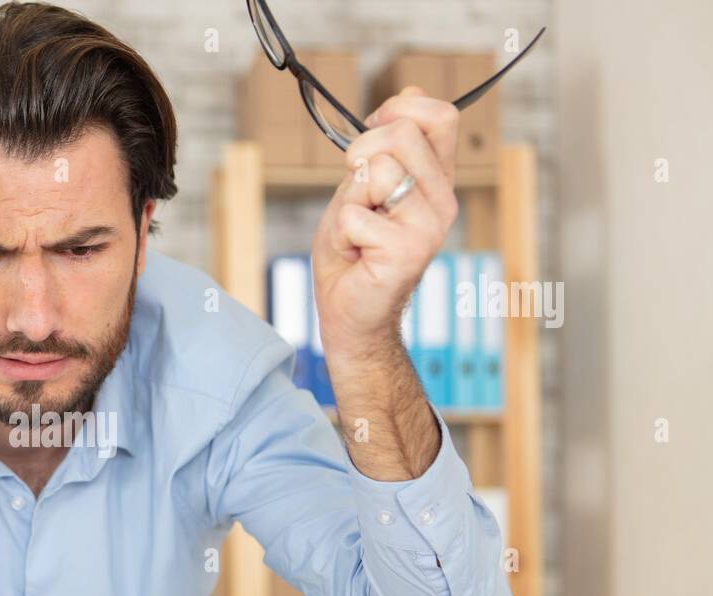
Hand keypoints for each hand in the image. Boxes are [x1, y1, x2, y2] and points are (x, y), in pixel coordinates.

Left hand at [310, 87, 460, 358]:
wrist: (349, 316)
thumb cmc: (354, 254)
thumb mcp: (363, 188)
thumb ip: (385, 148)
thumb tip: (411, 92)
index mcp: (436, 180)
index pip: (441, 116)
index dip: (398, 112)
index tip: (371, 136)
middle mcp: (442, 199)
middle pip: (403, 133)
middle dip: (359, 153)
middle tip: (355, 194)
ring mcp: (430, 226)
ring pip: (377, 170)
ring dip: (349, 201)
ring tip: (356, 232)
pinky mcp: (409, 251)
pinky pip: (354, 215)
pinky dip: (341, 233)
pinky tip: (355, 255)